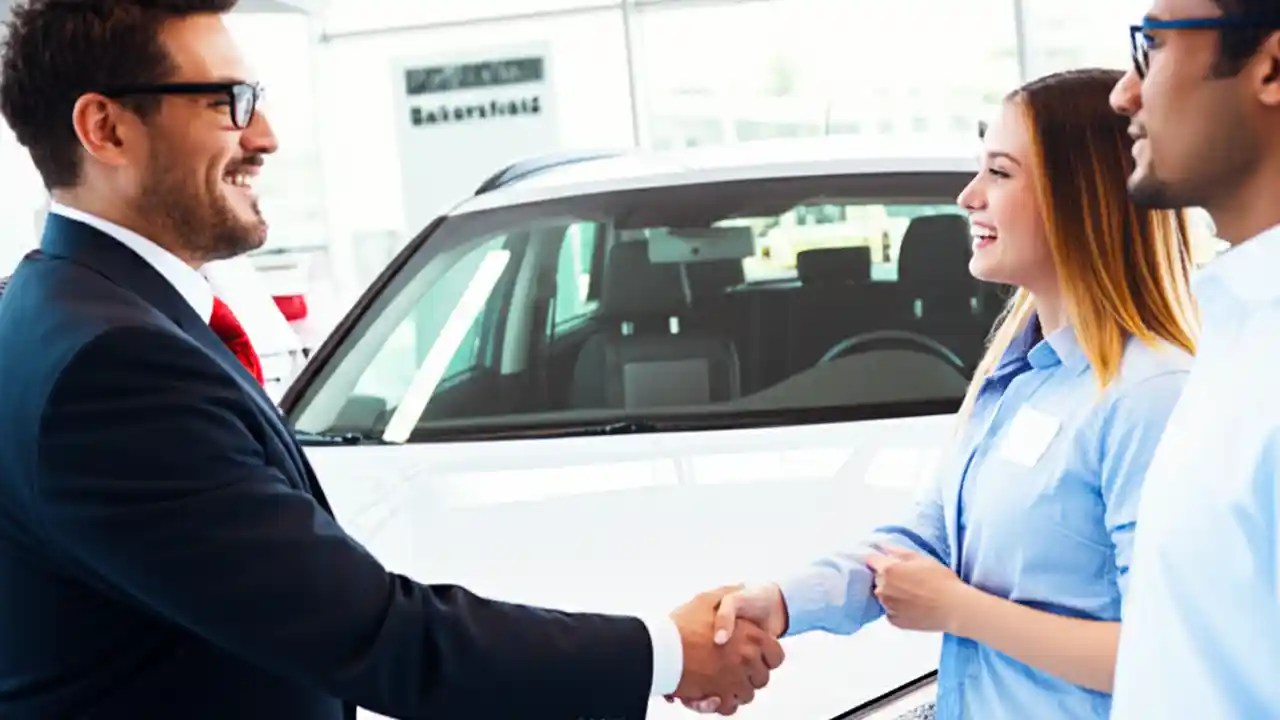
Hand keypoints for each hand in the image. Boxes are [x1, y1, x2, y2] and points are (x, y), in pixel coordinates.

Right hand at [666, 585, 785, 714]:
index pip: (775, 656)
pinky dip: (722, 704)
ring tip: (719, 683)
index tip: (756, 658)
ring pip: (746, 695)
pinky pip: (730, 706)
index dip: (766, 658)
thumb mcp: (708, 600)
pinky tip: (712, 696)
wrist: (662, 645)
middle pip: (762, 678)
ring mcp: (734, 679)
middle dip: (750, 677)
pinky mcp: (719, 696)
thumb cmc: (684, 622)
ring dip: (734, 691)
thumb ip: (727, 595)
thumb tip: (742, 586)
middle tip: (734, 670)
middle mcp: (746, 659)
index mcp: (751, 637)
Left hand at [865, 545, 971, 633]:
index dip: (879, 560)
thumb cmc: (940, 579)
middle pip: (877, 579)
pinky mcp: (894, 621)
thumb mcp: (921, 558)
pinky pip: (890, 611)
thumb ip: (897, 551)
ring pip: (883, 596)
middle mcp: (882, 589)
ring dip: (891, 593)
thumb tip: (881, 546)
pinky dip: (898, 608)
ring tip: (913, 594)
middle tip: (908, 580)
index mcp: (887, 570)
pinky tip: (914, 606)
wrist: (954, 608)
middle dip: (887, 577)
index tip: (888, 561)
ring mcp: (887, 607)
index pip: (871, 560)